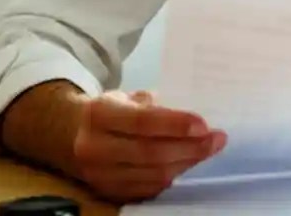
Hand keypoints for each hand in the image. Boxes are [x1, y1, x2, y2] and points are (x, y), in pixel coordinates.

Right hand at [72, 90, 225, 202]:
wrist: (73, 137)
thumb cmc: (111, 112)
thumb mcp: (126, 97)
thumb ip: (156, 106)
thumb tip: (195, 120)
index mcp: (99, 114)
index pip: (142, 122)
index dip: (176, 124)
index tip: (204, 124)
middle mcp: (94, 147)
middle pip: (151, 153)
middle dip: (190, 147)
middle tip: (217, 139)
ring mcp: (100, 175)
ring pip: (153, 175)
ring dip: (186, 163)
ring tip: (208, 150)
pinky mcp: (109, 192)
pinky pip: (150, 189)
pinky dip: (173, 176)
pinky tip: (188, 164)